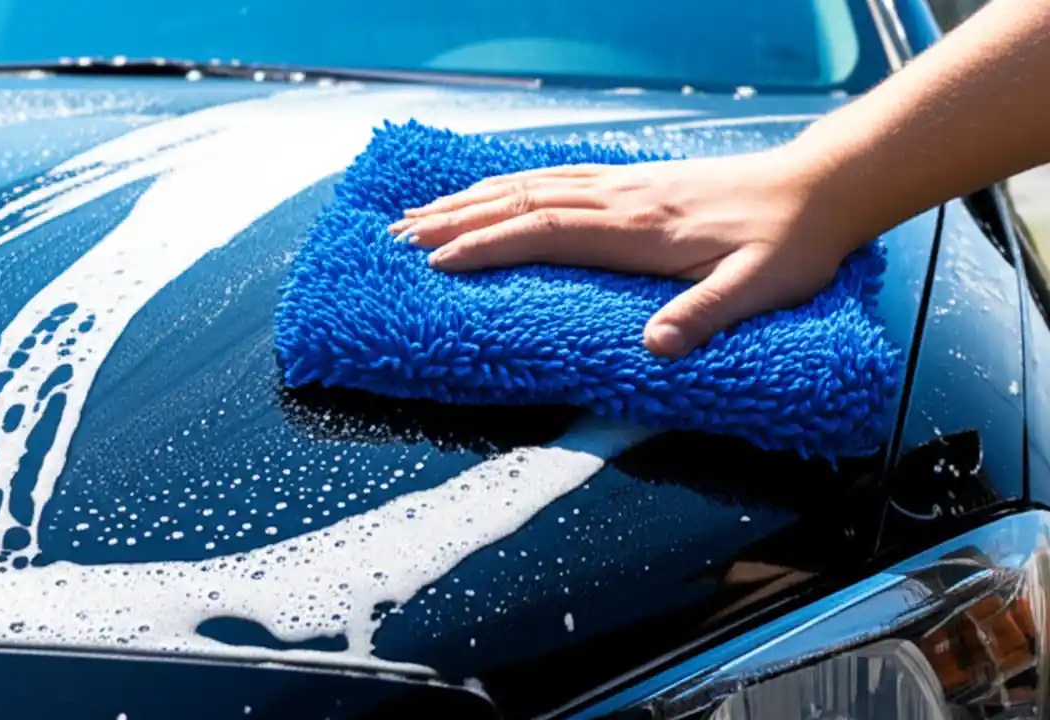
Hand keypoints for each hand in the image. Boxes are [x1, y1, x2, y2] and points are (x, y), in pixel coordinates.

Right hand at [388, 149, 865, 356]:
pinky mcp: (633, 182)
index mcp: (641, 228)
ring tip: (423, 213)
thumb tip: (654, 347)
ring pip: (532, 184)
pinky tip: (491, 190)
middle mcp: (622, 199)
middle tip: (400, 236)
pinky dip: (511, 182)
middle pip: (523, 202)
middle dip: (457, 219)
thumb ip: (706, 314)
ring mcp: (624, 185)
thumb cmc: (791, 244)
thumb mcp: (761, 288)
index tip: (437, 261)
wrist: (819, 188)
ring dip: (473, 199)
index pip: (547, 231)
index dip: (489, 245)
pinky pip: (556, 177)